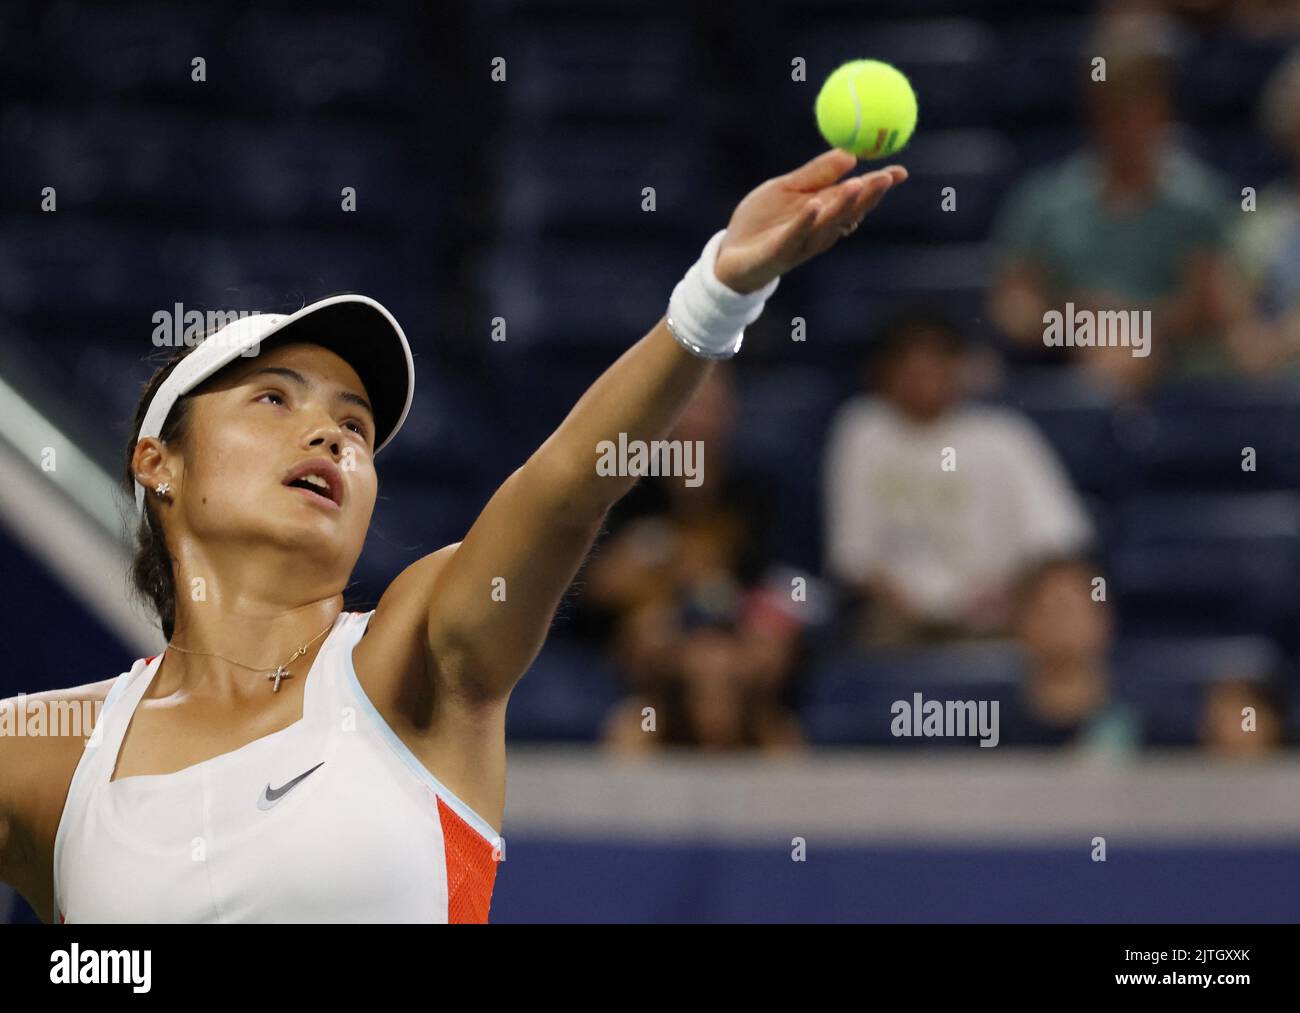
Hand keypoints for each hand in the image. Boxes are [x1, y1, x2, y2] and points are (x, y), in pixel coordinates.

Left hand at [713, 149, 906, 294]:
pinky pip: (793, 236)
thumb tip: (849, 153)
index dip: (878, 186)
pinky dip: (804, 221)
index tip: (900, 171)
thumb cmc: (760, 222)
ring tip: (858, 184)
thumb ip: (815, 174)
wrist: (729, 255)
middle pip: (848, 212)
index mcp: (823, 212)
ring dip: (843, 205)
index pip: (856, 198)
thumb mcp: (786, 188)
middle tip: (886, 176)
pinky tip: (814, 205)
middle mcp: (818, 230)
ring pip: (827, 224)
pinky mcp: (778, 253)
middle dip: (869, 195)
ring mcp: (800, 243)